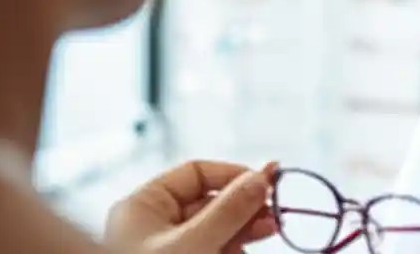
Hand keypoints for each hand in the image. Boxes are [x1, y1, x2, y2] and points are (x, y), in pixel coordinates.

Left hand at [104, 160, 278, 253]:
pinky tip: (245, 253)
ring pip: (215, 230)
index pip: (195, 174)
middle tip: (276, 212)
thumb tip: (263, 176)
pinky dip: (232, 251)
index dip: (233, 175)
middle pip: (209, 202)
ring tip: (271, 230)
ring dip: (244, 230)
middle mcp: (153, 225)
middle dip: (244, 207)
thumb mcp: (193, 244)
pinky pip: (212, 252)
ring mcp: (166, 251)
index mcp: (143, 206)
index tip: (266, 184)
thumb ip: (229, 211)